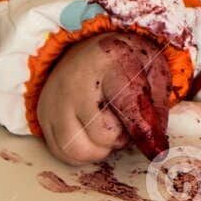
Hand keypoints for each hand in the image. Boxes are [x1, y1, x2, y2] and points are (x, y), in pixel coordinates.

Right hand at [35, 31, 172, 164]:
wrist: (90, 48)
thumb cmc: (126, 61)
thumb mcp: (154, 70)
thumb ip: (158, 106)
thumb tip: (156, 146)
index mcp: (111, 61)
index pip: (128, 102)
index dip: (142, 126)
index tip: (153, 143)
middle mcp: (76, 81)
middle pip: (101, 135)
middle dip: (119, 139)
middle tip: (125, 126)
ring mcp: (55, 100)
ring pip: (77, 149)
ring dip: (99, 150)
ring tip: (108, 131)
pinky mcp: (42, 114)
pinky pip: (59, 152)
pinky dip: (80, 153)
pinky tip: (91, 136)